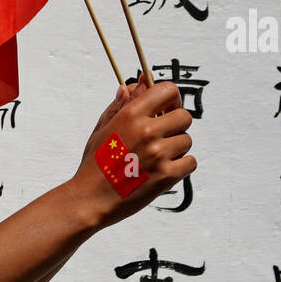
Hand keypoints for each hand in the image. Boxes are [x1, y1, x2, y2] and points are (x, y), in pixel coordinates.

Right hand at [71, 76, 195, 229]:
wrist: (90, 199)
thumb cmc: (95, 163)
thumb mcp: (103, 128)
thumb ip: (122, 104)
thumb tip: (139, 82)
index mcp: (130, 115)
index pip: (168, 90)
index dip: (171, 99)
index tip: (166, 108)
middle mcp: (147, 131)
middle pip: (184, 116)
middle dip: (175, 126)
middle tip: (161, 137)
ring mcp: (159, 153)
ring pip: (187, 141)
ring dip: (176, 148)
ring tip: (156, 158)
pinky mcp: (167, 175)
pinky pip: (190, 162)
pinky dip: (181, 167)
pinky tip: (163, 170)